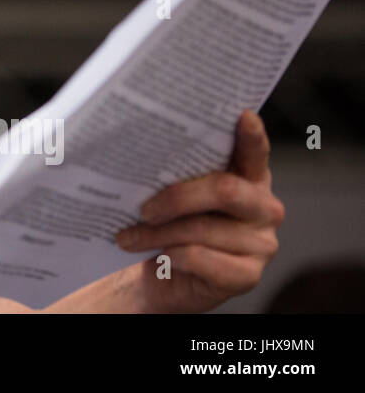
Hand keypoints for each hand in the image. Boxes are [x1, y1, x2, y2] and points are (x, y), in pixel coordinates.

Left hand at [114, 109, 283, 311]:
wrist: (163, 276)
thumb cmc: (169, 226)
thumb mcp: (172, 194)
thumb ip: (175, 172)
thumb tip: (139, 150)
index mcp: (248, 178)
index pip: (255, 152)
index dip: (252, 136)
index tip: (243, 116)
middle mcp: (264, 207)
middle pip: (225, 190)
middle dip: (176, 197)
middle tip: (143, 208)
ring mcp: (261, 243)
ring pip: (204, 229)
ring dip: (158, 233)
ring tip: (128, 236)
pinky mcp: (247, 276)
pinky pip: (203, 259)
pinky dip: (172, 256)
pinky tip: (158, 257)